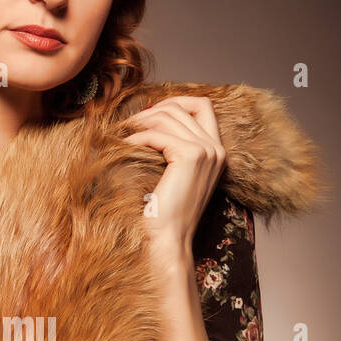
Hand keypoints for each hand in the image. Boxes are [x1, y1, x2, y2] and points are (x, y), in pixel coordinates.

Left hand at [118, 95, 226, 255]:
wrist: (169, 238)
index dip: (176, 102)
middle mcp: (216, 148)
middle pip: (182, 107)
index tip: (151, 114)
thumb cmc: (166, 212)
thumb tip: (151, 116)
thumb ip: (174, 146)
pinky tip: (124, 147)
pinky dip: (137, 137)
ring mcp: (206, 151)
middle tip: (129, 124)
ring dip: (141, 123)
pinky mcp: (190, 156)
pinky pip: (156, 134)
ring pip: (168, 116)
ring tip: (123, 134)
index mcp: (217, 151)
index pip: (203, 106)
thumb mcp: (175, 174)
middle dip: (152, 111)